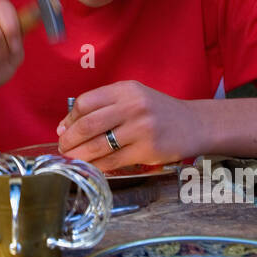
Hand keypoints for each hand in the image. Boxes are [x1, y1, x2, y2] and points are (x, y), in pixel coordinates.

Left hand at [57, 81, 198, 171]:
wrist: (194, 124)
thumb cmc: (157, 111)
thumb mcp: (132, 97)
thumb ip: (103, 106)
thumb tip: (66, 126)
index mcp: (125, 90)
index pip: (85, 103)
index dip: (69, 119)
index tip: (63, 130)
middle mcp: (133, 106)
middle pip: (88, 124)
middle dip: (69, 140)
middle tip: (63, 148)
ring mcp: (141, 129)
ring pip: (98, 145)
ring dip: (79, 155)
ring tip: (72, 159)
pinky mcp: (148, 150)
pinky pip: (113, 161)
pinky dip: (97, 165)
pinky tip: (91, 166)